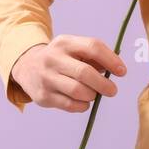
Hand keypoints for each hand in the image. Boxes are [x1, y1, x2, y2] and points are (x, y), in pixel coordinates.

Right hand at [9, 35, 125, 112]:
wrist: (26, 66)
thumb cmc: (60, 58)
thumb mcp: (73, 49)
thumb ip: (94, 56)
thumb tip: (117, 68)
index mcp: (65, 43)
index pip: (92, 47)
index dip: (111, 60)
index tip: (122, 71)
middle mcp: (53, 58)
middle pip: (85, 72)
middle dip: (104, 84)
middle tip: (112, 90)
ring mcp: (46, 78)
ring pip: (78, 91)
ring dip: (92, 95)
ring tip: (93, 94)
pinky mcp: (43, 96)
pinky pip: (70, 105)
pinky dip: (83, 106)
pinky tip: (83, 102)